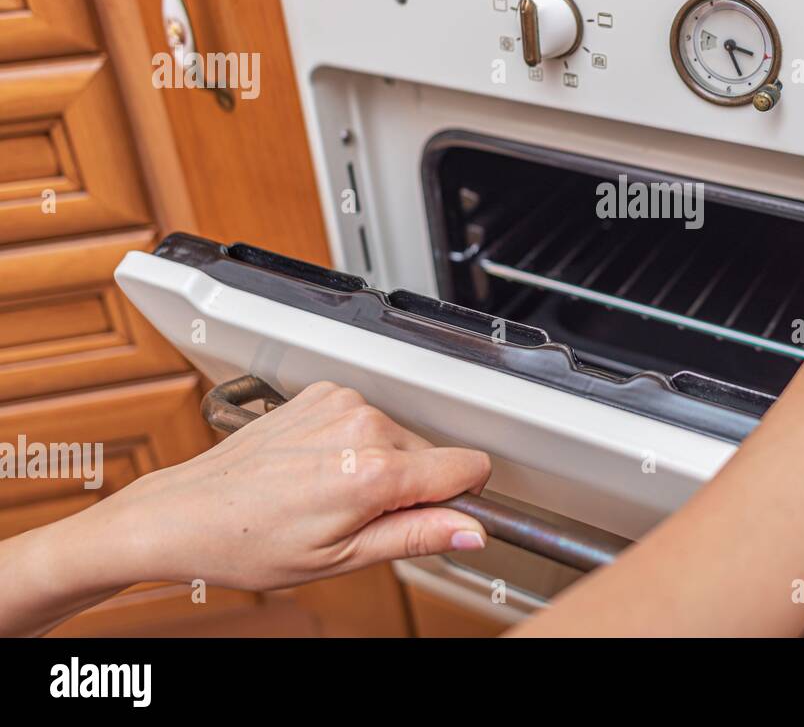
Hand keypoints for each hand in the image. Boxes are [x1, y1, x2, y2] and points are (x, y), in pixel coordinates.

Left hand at [84, 381, 491, 590]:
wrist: (185, 511)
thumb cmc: (248, 540)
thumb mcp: (341, 558)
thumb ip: (417, 537)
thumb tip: (470, 529)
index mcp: (371, 471)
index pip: (467, 466)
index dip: (463, 498)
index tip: (444, 517)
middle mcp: (361, 423)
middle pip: (432, 455)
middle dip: (411, 488)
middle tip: (360, 519)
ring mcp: (339, 402)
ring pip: (400, 437)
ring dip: (381, 465)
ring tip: (332, 494)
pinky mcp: (322, 393)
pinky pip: (368, 419)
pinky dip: (354, 443)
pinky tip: (319, 469)